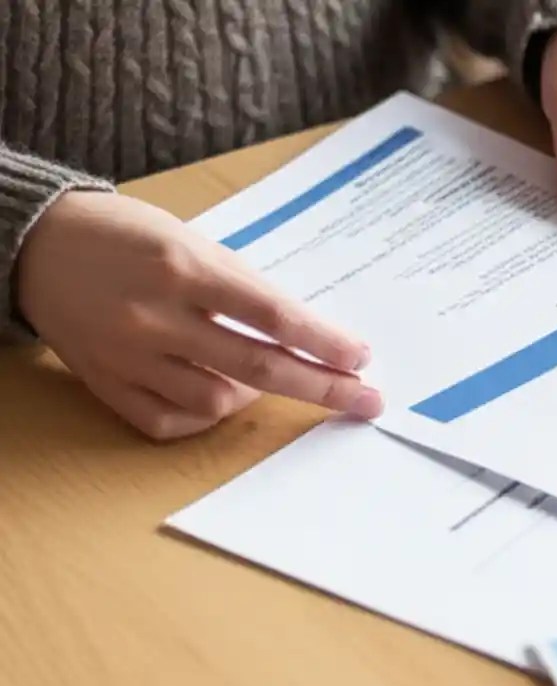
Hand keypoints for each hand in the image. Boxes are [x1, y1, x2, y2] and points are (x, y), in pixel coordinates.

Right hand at [16, 192, 383, 439]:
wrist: (35, 246)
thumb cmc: (126, 236)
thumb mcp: (192, 241)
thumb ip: (244, 287)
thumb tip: (306, 332)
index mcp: (184, 268)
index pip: (272, 316)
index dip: (324, 342)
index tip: (361, 358)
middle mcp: (155, 316)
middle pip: (257, 368)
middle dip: (321, 387)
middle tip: (365, 400)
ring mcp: (127, 355)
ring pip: (215, 402)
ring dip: (256, 398)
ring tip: (266, 378)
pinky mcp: (104, 384)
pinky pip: (169, 423)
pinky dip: (206, 417)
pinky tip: (221, 397)